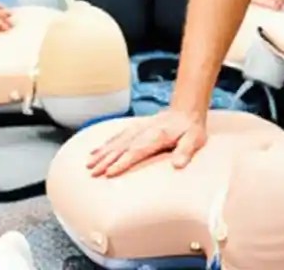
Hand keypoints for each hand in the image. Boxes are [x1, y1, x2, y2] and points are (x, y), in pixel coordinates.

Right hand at [86, 107, 207, 177]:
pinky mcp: (134, 128)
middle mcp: (142, 131)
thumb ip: (185, 152)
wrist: (185, 110)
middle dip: (105, 160)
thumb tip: (178, 165)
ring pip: (115, 142)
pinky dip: (105, 144)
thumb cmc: (190, 129)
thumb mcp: (194, 140)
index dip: (122, 163)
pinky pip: (116, 136)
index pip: (135, 151)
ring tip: (89, 163)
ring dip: (101, 153)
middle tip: (92, 172)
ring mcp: (136, 129)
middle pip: (121, 147)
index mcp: (156, 136)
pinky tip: (96, 151)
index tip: (109, 173)